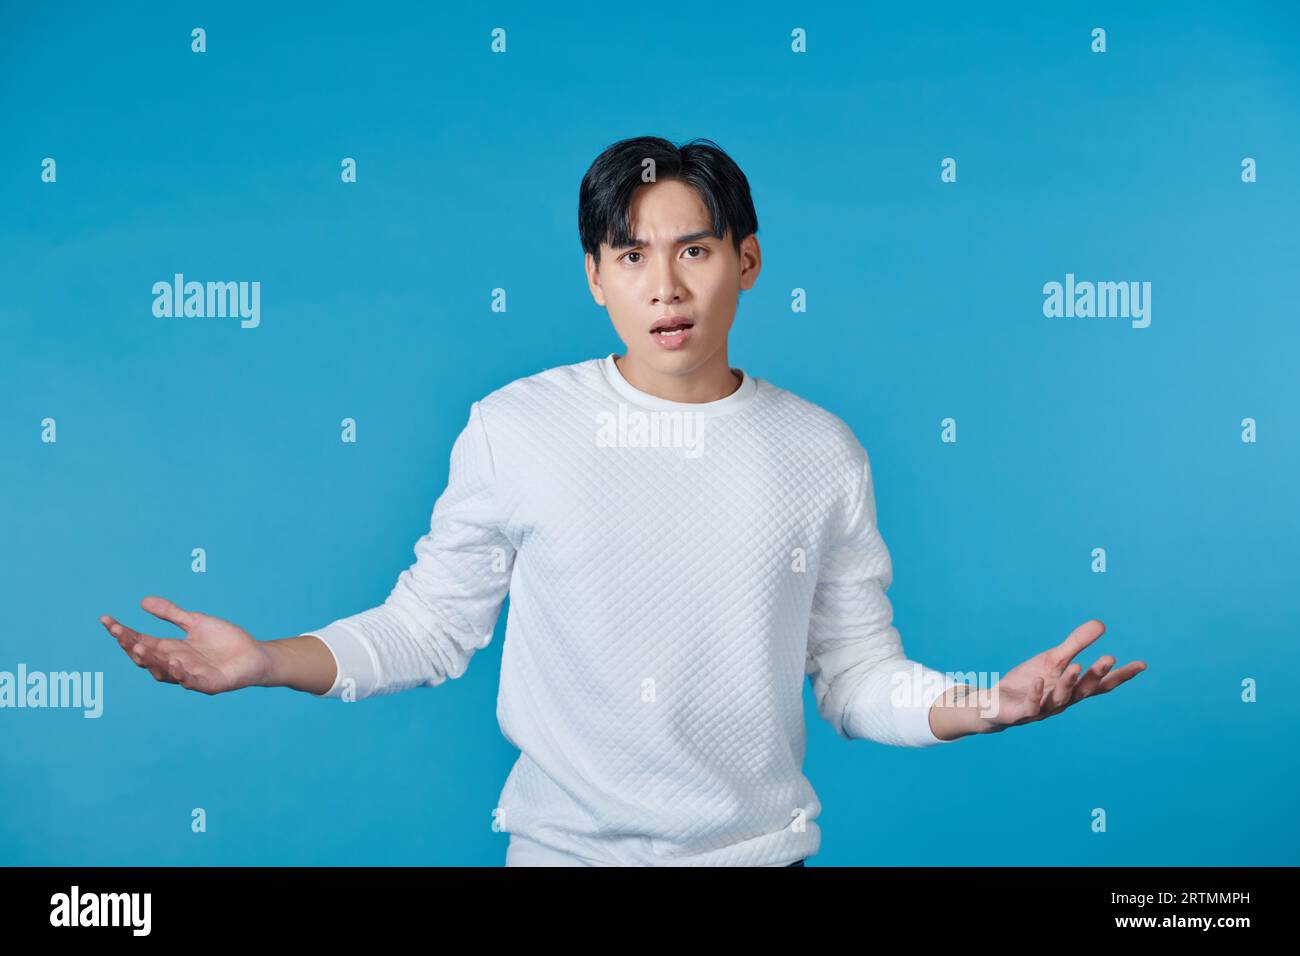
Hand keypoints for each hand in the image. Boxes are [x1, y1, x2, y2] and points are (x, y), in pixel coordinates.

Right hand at [100, 596, 272, 694]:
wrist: (255, 655)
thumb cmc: (225, 640)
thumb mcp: (195, 622)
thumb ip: (171, 614)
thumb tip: (143, 600)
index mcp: (170, 649)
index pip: (140, 641)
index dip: (123, 633)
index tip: (106, 619)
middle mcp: (175, 664)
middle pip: (147, 658)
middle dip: (131, 646)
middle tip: (119, 633)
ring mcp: (191, 675)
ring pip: (164, 672)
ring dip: (152, 661)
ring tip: (140, 647)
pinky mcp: (209, 684)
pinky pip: (192, 681)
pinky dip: (181, 673)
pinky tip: (174, 661)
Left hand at [974, 619, 1145, 732]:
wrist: (997, 704)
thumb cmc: (1031, 682)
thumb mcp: (1053, 660)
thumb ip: (1075, 644)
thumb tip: (1102, 624)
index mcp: (1073, 689)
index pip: (1101, 684)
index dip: (1121, 675)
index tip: (1141, 664)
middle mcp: (1063, 701)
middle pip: (1084, 690)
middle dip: (1096, 675)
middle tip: (1109, 658)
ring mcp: (1043, 709)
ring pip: (1060, 698)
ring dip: (1068, 683)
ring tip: (1076, 666)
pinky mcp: (1021, 713)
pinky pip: (1031, 706)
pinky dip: (1037, 695)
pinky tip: (1040, 681)